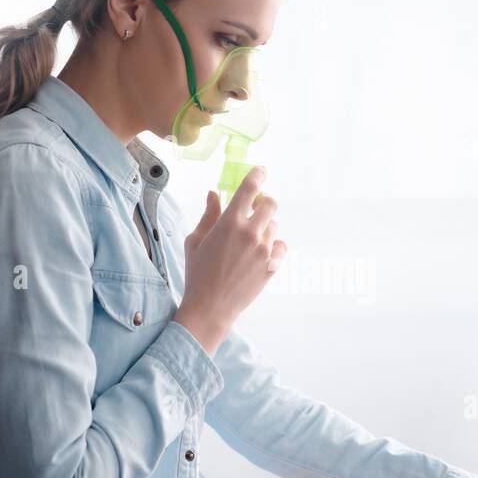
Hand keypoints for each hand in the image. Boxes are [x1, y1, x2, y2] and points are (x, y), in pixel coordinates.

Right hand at [174, 166, 286, 353]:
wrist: (211, 307)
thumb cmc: (197, 273)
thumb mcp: (196, 240)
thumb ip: (208, 215)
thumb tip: (213, 194)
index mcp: (229, 222)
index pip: (250, 188)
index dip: (257, 174)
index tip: (261, 170)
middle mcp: (250, 232)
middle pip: (270, 204)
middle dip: (263, 202)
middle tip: (254, 208)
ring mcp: (264, 249)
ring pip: (274, 226)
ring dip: (264, 227)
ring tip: (249, 241)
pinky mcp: (272, 265)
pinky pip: (281, 245)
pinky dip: (273, 245)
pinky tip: (261, 252)